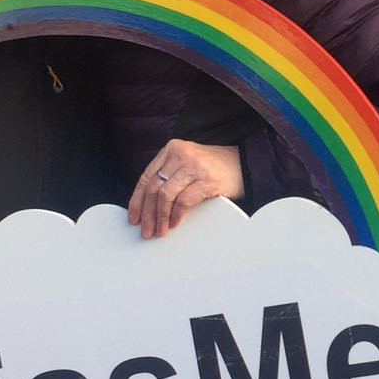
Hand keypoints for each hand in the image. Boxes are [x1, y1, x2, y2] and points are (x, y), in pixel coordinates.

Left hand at [127, 139, 243, 238]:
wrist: (244, 164)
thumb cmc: (213, 167)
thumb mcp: (186, 163)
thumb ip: (168, 175)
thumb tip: (147, 205)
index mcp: (172, 148)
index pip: (147, 177)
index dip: (137, 200)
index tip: (134, 217)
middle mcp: (181, 154)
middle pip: (154, 187)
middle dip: (148, 213)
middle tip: (146, 229)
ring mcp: (194, 166)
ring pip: (165, 195)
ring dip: (160, 217)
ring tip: (160, 230)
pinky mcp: (206, 180)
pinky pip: (183, 201)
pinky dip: (176, 215)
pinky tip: (175, 223)